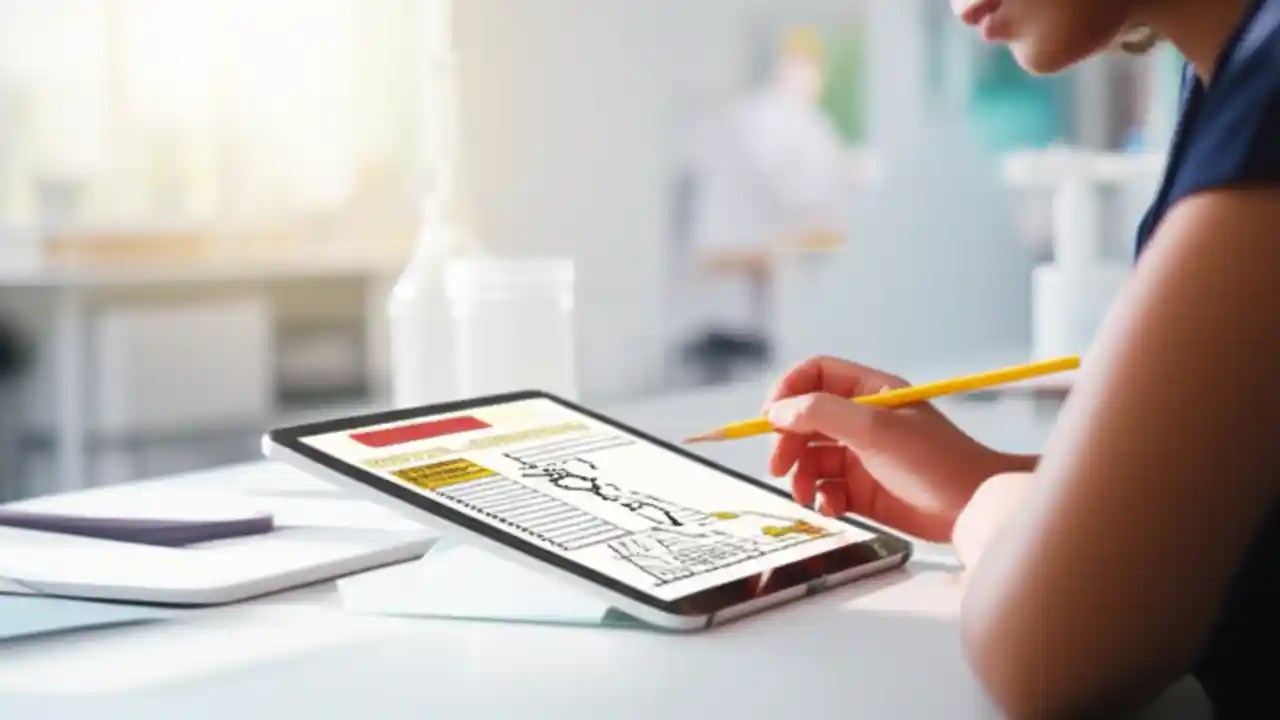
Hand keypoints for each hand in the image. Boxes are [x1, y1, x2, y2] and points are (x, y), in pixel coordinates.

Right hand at [764, 356, 1017, 541]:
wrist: (975, 508)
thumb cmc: (935, 460)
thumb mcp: (876, 429)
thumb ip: (823, 414)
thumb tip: (777, 412)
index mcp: (869, 391)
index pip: (814, 376)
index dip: (787, 392)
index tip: (770, 418)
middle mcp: (862, 419)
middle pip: (804, 419)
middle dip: (787, 442)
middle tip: (778, 466)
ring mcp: (862, 455)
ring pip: (811, 457)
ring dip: (800, 475)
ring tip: (805, 495)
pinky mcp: (863, 489)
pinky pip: (826, 488)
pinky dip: (821, 498)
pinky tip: (832, 507)